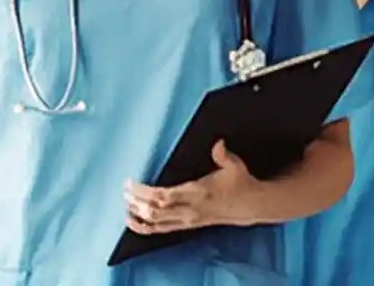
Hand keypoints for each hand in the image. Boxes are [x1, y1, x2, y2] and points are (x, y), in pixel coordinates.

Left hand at [123, 139, 261, 234]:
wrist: (250, 206)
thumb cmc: (239, 183)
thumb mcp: (234, 165)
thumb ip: (223, 155)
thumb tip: (219, 143)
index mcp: (197, 193)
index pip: (164, 196)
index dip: (144, 192)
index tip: (130, 182)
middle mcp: (190, 210)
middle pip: (155, 212)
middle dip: (137, 203)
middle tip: (124, 191)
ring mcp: (188, 220)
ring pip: (156, 224)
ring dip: (138, 216)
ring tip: (125, 206)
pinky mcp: (187, 226)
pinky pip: (162, 230)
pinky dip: (146, 228)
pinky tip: (134, 222)